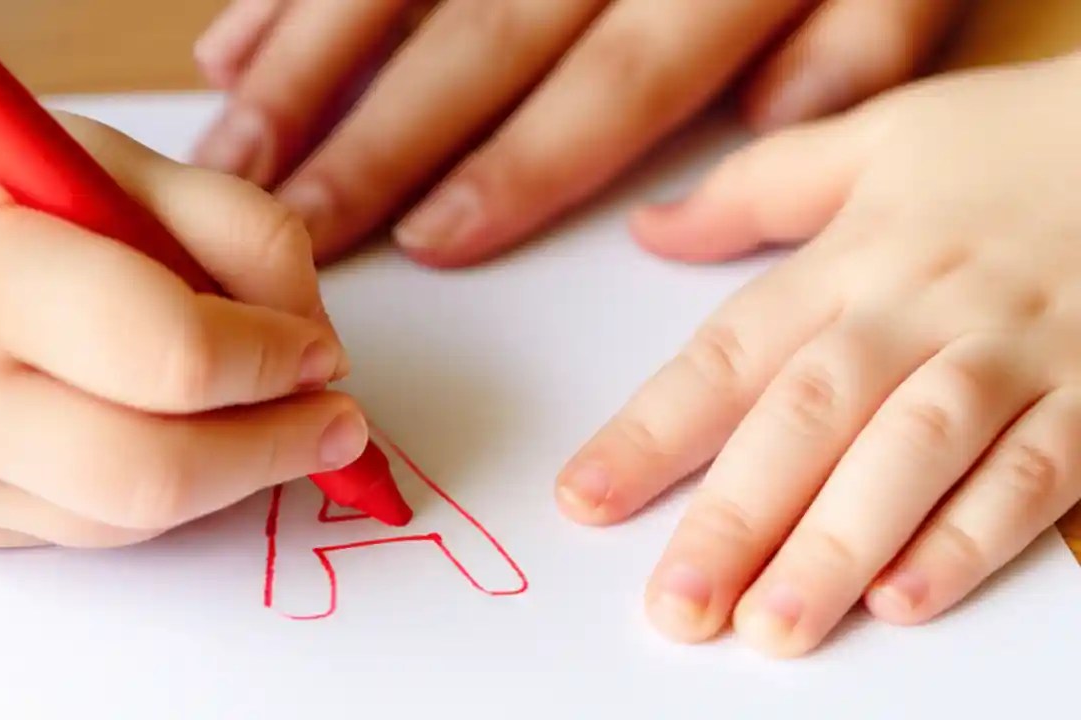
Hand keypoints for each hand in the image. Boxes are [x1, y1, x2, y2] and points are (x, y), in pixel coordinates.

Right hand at [0, 67, 365, 549]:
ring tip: (272, 425)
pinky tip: (182, 437)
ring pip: (135, 518)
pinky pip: (92, 529)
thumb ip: (241, 235)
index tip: (322, 356)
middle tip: (337, 426)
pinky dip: (162, 490)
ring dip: (231, 477)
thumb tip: (317, 350)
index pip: (173, 357)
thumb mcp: (117, 164)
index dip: (273, 363)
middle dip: (276, 453)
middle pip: (158, 473)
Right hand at [192, 0, 965, 266]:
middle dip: (376, 140)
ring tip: (237, 155)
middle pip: (478, 38)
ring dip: (304, 69)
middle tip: (293, 227)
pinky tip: (233, 46)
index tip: (431, 242)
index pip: (606, 81)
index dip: (514, 164)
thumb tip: (782, 115)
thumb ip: (860, 35)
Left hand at [558, 53, 1080, 655]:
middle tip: (676, 606)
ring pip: (912, 454)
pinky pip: (1033, 472)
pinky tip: (908, 600)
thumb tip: (649, 231)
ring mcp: (1011, 357)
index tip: (584, 499)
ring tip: (774, 625)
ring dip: (840, 544)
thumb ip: (752, 191)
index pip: (729, 356)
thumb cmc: (1014, 143)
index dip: (651, 432)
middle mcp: (919, 312)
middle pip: (808, 418)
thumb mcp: (874, 142)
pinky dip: (972, 536)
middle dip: (736, 516)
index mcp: (852, 259)